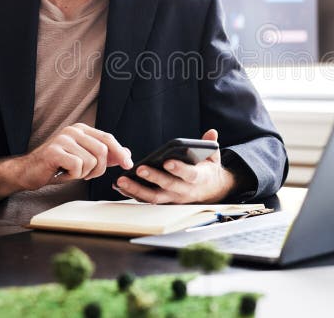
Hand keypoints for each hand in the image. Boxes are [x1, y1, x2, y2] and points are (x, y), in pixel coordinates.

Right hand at [20, 123, 132, 188]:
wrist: (28, 172)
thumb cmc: (56, 166)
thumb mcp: (84, 159)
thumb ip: (104, 155)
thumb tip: (126, 153)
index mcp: (81, 129)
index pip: (108, 138)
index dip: (120, 152)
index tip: (128, 165)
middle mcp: (73, 130)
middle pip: (102, 150)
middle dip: (99, 169)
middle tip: (85, 174)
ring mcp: (63, 139)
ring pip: (91, 161)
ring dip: (83, 173)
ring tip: (70, 172)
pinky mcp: (54, 151)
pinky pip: (77, 167)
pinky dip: (73, 176)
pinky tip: (62, 173)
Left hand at [113, 129, 236, 203]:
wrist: (210, 191)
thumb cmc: (208, 170)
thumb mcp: (214, 157)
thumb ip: (211, 145)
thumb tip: (211, 133)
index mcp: (199, 178)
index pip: (190, 175)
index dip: (179, 169)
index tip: (168, 162)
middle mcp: (185, 191)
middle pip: (168, 186)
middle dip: (153, 178)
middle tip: (139, 169)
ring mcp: (173, 198)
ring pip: (154, 197)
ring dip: (136, 189)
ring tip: (122, 180)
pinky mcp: (164, 201)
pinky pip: (146, 199)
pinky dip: (132, 194)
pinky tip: (120, 186)